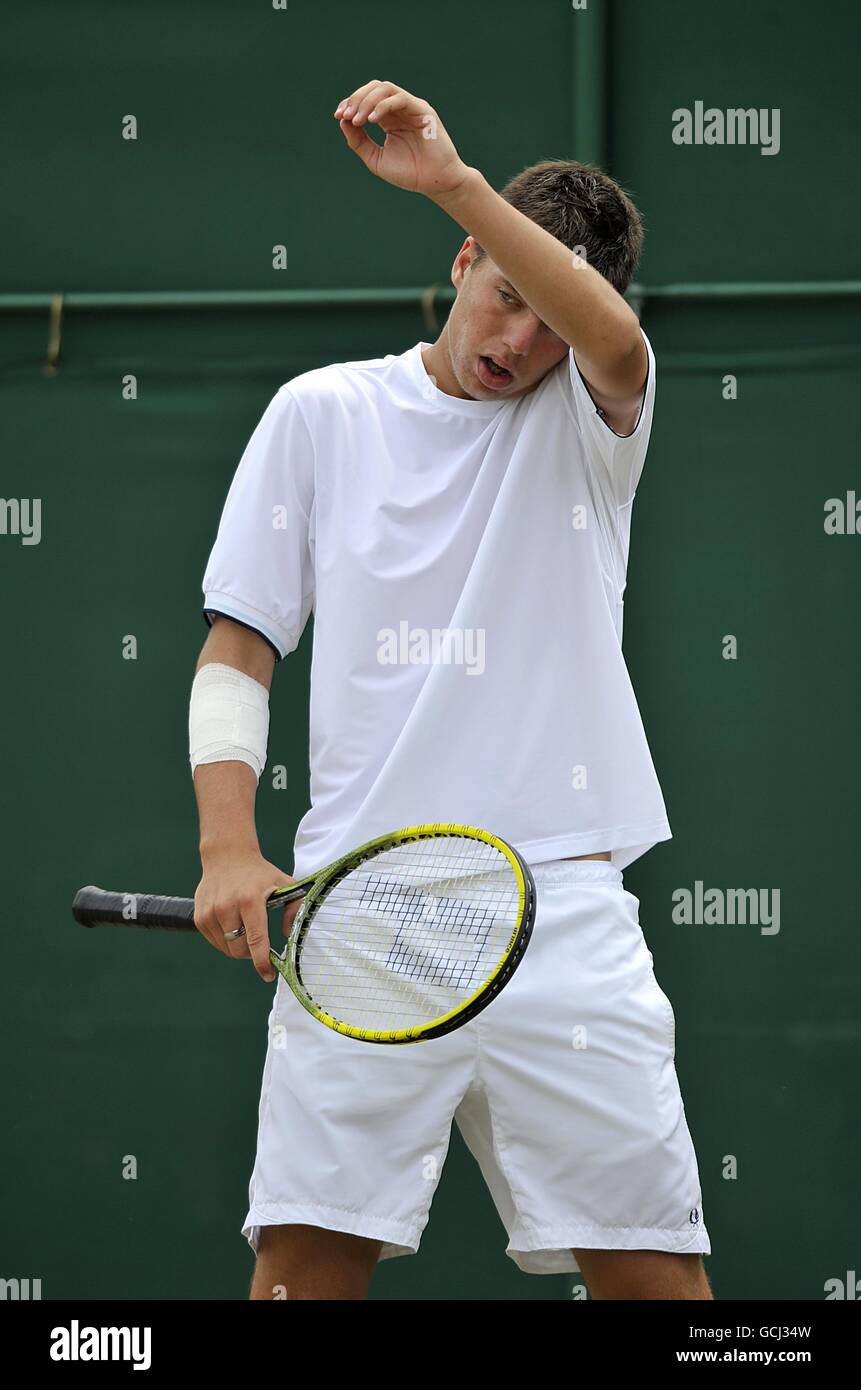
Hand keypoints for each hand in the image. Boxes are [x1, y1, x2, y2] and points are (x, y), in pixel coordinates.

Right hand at [194, 848, 299, 982]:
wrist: (227, 856)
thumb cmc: (260, 873)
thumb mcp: (285, 883)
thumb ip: (295, 908)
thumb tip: (288, 935)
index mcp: (250, 900)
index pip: (256, 939)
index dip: (262, 962)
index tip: (268, 975)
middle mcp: (227, 907)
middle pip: (240, 949)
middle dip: (252, 953)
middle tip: (259, 945)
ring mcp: (210, 912)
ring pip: (227, 948)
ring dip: (239, 948)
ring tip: (246, 931)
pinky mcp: (200, 917)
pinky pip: (215, 942)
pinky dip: (226, 942)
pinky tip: (232, 927)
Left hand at [334, 80, 471, 200]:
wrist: (435, 183)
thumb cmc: (409, 173)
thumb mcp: (376, 159)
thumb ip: (358, 142)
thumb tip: (343, 121)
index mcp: (389, 119)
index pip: (366, 100)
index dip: (350, 104)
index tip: (339, 116)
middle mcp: (399, 110)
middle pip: (374, 89)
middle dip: (356, 99)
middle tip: (346, 115)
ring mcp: (411, 107)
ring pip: (385, 89)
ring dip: (367, 101)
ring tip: (357, 119)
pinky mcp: (423, 110)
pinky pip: (400, 99)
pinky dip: (383, 106)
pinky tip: (372, 120)